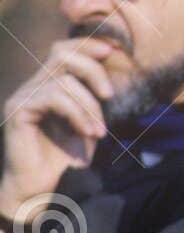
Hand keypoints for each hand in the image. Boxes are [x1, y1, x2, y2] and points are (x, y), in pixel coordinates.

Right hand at [0, 39, 114, 218]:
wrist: (44, 187)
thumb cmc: (68, 156)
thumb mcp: (90, 121)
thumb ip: (97, 97)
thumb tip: (117, 70)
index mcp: (49, 84)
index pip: (64, 49)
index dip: (88, 45)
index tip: (115, 51)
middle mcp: (33, 86)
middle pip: (62, 54)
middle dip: (93, 70)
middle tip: (110, 96)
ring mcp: (23, 97)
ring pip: (63, 80)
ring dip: (89, 105)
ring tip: (98, 131)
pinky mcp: (18, 112)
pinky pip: (53, 98)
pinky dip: (77, 113)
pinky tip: (88, 132)